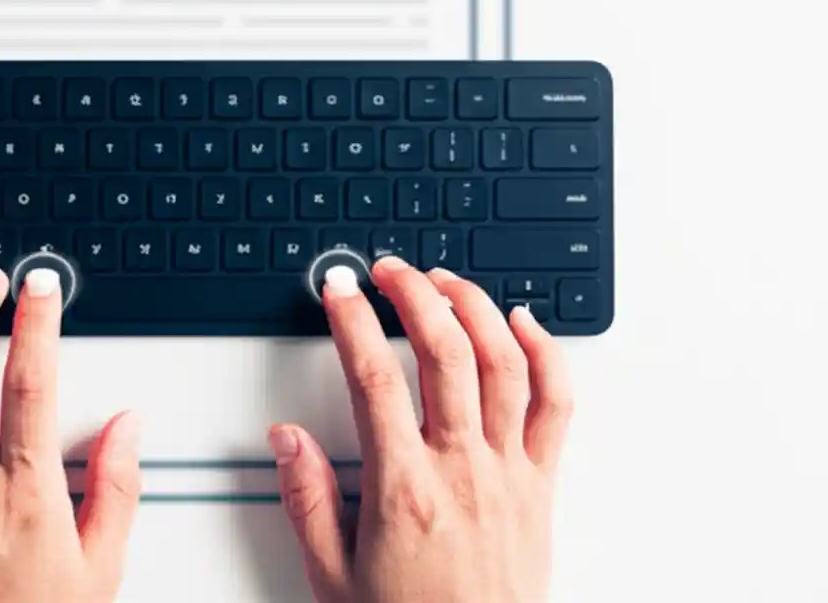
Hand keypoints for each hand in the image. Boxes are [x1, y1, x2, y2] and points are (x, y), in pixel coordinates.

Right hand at [270, 257, 572, 602]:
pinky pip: (557, 404)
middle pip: (444, 351)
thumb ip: (307, 499)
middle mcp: (461, 468)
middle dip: (413, 293)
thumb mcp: (332, 573)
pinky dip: (546, 353)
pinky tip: (524, 324)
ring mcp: (509, 471)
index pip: (373, 377)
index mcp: (403, 487)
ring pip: (503, 363)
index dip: (352, 320)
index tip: (339, 291)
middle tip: (388, 271)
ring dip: (474, 307)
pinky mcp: (541, 483)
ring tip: (444, 281)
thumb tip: (286, 439)